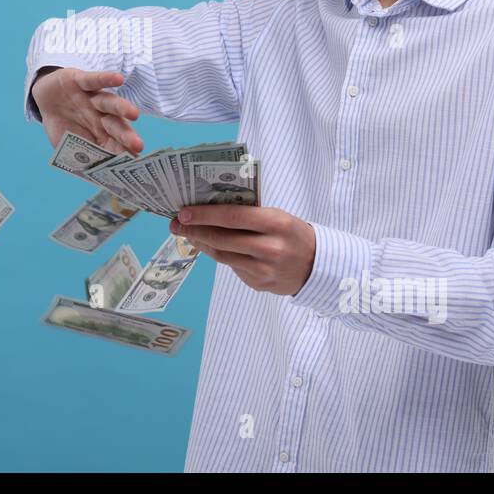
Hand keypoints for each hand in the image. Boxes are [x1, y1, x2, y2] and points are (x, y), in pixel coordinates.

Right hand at [32, 67, 144, 155]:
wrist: (43, 98)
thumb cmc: (61, 125)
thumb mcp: (66, 146)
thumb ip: (80, 158)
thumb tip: (94, 178)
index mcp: (100, 133)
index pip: (115, 144)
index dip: (124, 154)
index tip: (135, 165)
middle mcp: (100, 115)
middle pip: (116, 125)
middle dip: (126, 135)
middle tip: (137, 146)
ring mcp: (91, 98)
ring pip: (109, 102)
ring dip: (121, 107)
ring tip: (134, 114)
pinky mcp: (80, 80)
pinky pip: (94, 80)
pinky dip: (105, 78)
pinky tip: (119, 79)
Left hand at [170, 204, 316, 296]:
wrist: (317, 266)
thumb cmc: (292, 233)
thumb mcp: (277, 216)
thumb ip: (248, 214)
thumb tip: (208, 209)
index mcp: (276, 223)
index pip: (233, 217)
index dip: (205, 215)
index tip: (183, 213)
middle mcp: (269, 248)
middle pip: (222, 239)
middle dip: (194, 231)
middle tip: (176, 224)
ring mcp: (264, 270)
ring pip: (222, 256)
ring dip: (201, 244)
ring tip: (188, 234)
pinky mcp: (259, 284)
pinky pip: (232, 267)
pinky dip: (220, 255)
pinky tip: (211, 246)